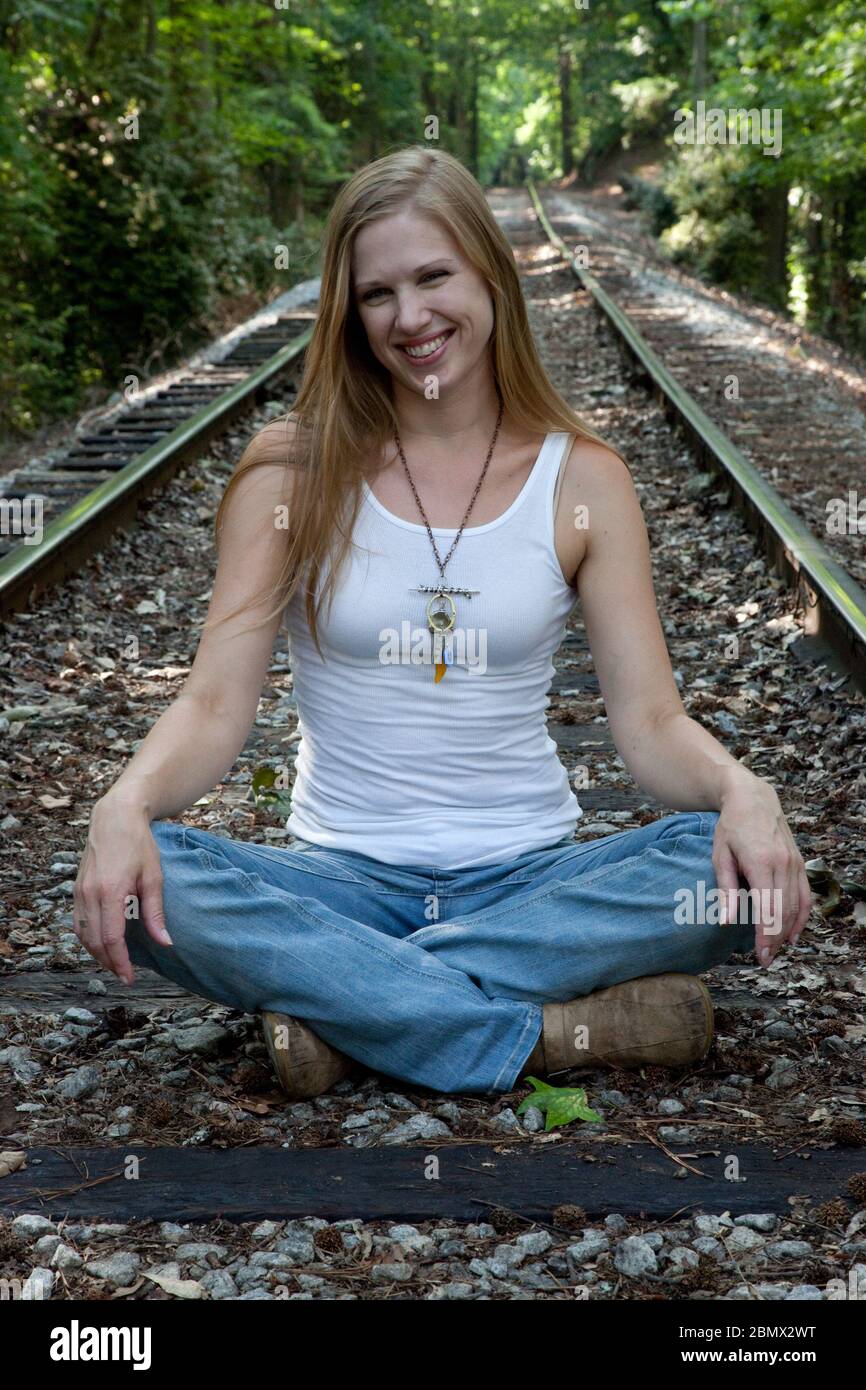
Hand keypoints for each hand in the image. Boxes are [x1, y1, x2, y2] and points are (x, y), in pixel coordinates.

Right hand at [73, 800, 171, 984]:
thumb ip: (156, 913)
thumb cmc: (139, 844)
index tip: (129, 977)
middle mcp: (89, 895)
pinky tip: (102, 943)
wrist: (115, 818)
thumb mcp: (154, 877)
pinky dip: (88, 938)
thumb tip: (165, 943)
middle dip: (109, 963)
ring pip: (83, 935)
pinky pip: (78, 922)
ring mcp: (79, 892)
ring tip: (115, 963)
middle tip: (125, 975)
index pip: (111, 939)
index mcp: (110, 892)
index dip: (120, 962)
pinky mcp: (77, 889)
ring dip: (97, 953)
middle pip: (94, 942)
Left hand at [713, 772, 810, 966]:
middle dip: (775, 938)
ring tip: (776, 950)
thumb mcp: (720, 855)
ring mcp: (795, 863)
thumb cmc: (730, 827)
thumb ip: (725, 890)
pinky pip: (806, 894)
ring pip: (797, 905)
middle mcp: (782, 863)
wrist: (752, 798)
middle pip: (784, 911)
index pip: (767, 908)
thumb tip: (725, 922)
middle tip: (765, 959)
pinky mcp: (800, 862)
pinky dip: (802, 916)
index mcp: (761, 862)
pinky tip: (793, 933)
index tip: (760, 954)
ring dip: (787, 930)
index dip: (765, 934)